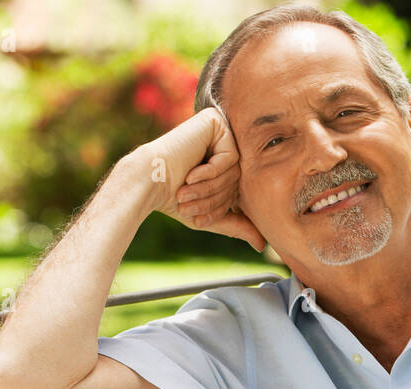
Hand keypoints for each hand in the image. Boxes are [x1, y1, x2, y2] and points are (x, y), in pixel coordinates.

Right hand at [135, 107, 265, 252]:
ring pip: (235, 169)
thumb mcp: (209, 215)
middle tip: (187, 205)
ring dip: (208, 186)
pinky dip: (210, 171)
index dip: (219, 208)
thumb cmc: (173, 199)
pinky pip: (229, 155)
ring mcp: (221, 131)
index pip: (237, 189)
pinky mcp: (216, 122)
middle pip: (237, 178)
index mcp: (224, 163)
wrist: (147, 182)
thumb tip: (262, 244)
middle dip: (213, 197)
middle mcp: (224, 143)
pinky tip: (190, 175)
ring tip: (185, 191)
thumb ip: (237, 225)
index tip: (197, 220)